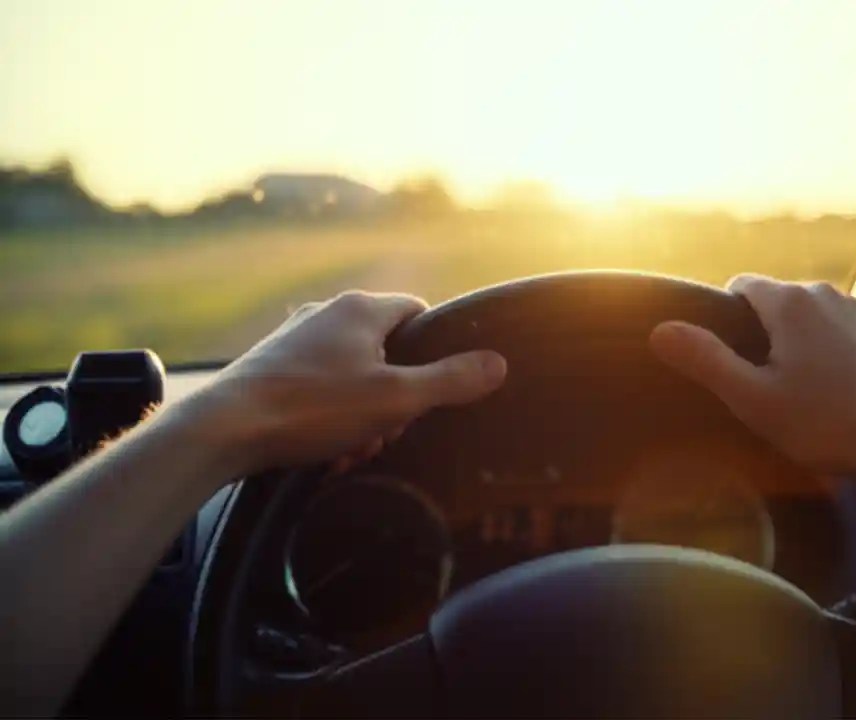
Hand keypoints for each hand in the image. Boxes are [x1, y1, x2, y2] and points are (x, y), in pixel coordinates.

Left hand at [176, 291, 506, 479]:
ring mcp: (295, 340)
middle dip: (397, 394)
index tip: (436, 388)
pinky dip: (332, 417)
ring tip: (355, 448)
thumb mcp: (396, 399)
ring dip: (364, 413)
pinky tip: (326, 450)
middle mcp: (327, 314)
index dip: (436, 350)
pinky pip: (320, 388)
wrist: (221, 430)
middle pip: (386, 348)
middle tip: (391, 431)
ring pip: (353, 373)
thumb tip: (498, 363)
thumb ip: (451, 381)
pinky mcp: (271, 368)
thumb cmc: (311, 408)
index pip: (419, 312)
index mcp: (360, 309)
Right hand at [649, 275, 855, 473]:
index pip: (740, 285)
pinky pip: (835, 331)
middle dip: (759, 334)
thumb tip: (661, 329)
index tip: (727, 363)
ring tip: (796, 392)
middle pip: (774, 302)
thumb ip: (706, 360)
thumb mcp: (753, 399)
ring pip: (807, 317)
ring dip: (793, 343)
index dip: (724, 320)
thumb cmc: (824, 423)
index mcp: (790, 300)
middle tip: (758, 386)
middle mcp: (825, 291)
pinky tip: (830, 391)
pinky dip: (824, 351)